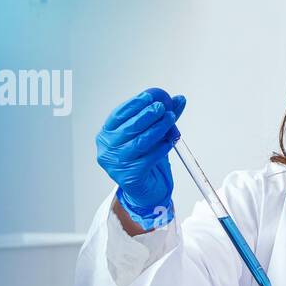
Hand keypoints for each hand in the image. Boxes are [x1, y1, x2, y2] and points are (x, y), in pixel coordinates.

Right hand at [96, 87, 185, 228]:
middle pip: (129, 128)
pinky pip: (149, 158)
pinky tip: (171, 139)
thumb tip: (179, 99)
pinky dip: (162, 147)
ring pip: (140, 142)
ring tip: (170, 119)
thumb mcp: (150, 135)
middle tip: (162, 106)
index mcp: (106, 135)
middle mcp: (107, 149)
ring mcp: (116, 164)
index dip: (134, 104)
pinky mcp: (129, 177)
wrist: (145, 189)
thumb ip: (162, 117)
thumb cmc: (144, 158)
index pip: (118, 115)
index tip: (150, 95)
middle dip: (147, 115)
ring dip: (158, 129)